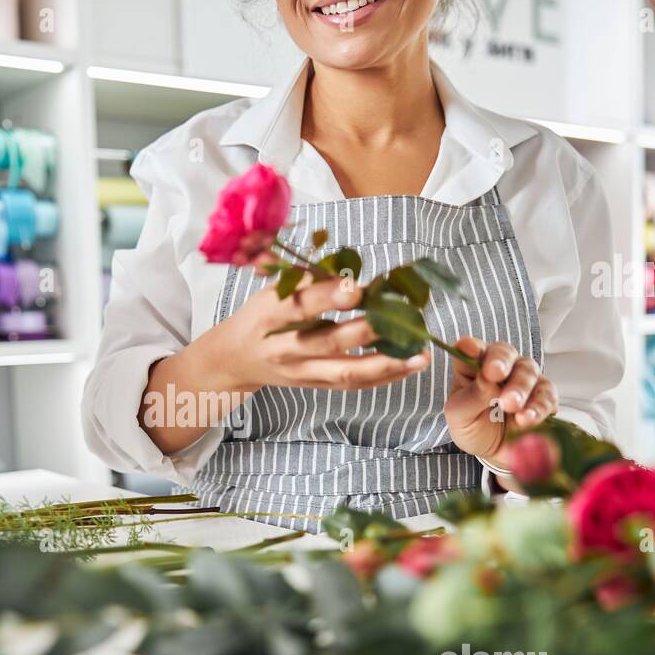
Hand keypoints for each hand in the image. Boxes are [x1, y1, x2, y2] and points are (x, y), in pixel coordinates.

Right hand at [200, 271, 428, 391]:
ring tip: (420, 355)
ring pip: (346, 373)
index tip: (356, 287)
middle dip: (364, 330)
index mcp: (271, 315)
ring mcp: (301, 372)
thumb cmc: (261, 315)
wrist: (235, 358)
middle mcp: (285, 348)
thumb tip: (353, 268)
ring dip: (386, 364)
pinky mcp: (315, 385)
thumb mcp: (273, 290)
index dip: (327, 297)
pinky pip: (354, 386)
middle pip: (327, 343)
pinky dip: (384, 378)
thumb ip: (308, 279)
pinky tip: (410, 367)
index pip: (299, 306)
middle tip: (398, 317)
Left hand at [443, 336, 557, 466]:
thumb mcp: (460, 416)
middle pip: (504, 353)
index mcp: (472, 367)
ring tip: (511, 406)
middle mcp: (501, 366)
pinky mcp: (544, 396)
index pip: (471, 349)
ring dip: (520, 387)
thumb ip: (471, 396)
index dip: (471, 347)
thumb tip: (487, 378)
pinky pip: (547, 394)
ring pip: (528, 370)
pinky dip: (538, 406)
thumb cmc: (473, 427)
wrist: (495, 452)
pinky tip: (526, 419)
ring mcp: (524, 378)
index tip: (471, 350)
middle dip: (501, 363)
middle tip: (495, 374)